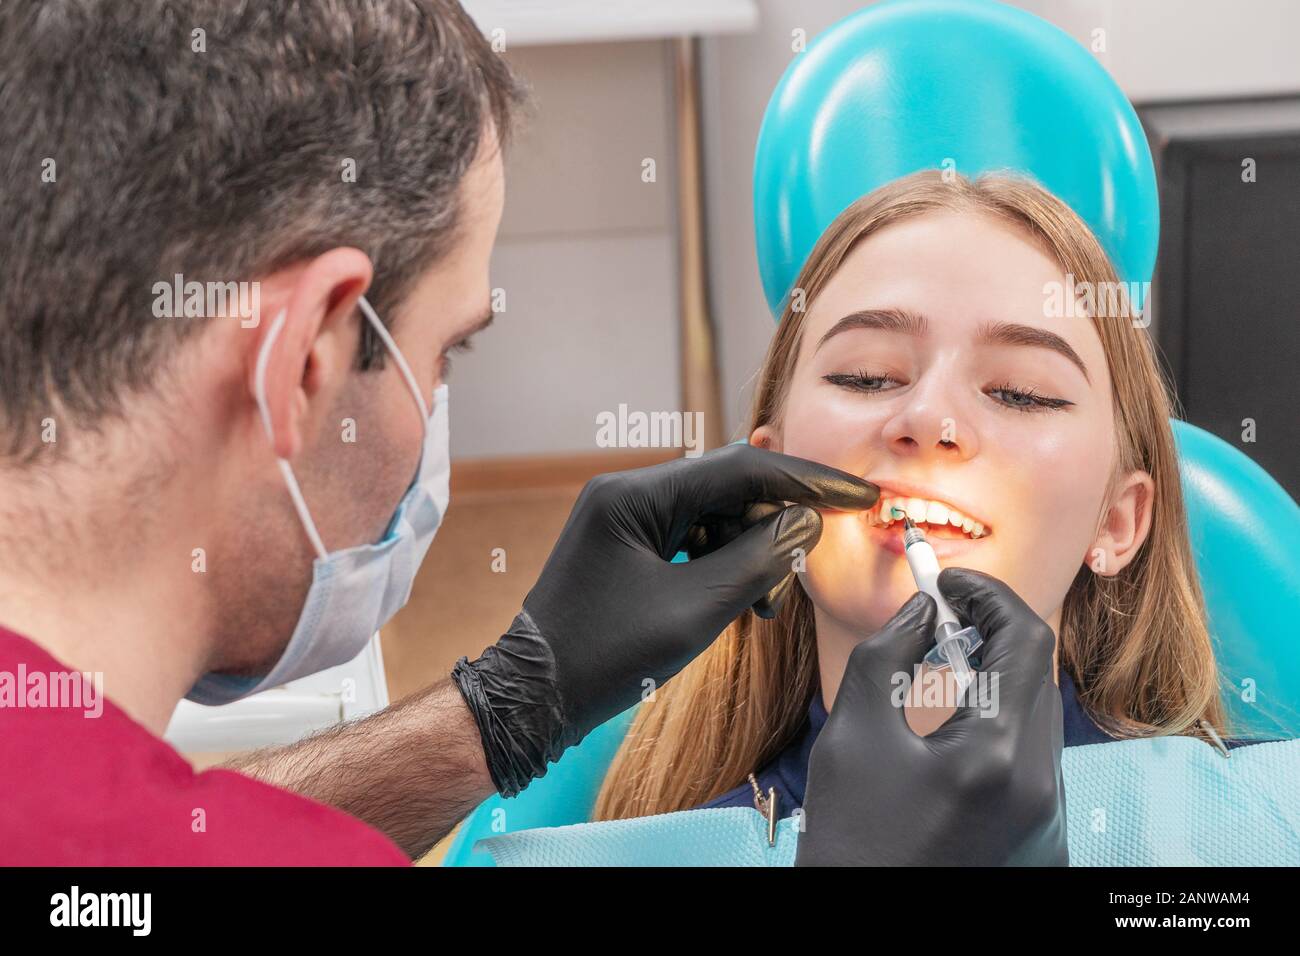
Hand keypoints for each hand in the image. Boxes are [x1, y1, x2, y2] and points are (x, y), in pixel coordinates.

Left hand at [452, 443, 878, 795]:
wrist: (534, 698)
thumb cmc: (604, 657)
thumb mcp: (695, 611)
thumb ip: (759, 560)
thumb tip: (808, 522)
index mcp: (633, 496)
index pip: (739, 468)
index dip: (807, 481)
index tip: (859, 494)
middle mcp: (626, 493)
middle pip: (727, 488)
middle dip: (774, 527)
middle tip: (797, 574)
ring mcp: (624, 517)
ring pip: (714, 515)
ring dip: (749, 553)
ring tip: (761, 606)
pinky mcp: (627, 543)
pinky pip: (692, 537)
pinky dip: (723, 565)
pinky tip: (738, 601)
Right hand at [797, 568, 1068, 865]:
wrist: (862, 922)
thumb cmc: (849, 837)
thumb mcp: (853, 734)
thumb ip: (888, 655)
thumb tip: (922, 610)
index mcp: (996, 757)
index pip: (1025, 641)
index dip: (989, 595)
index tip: (947, 581)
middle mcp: (1039, 788)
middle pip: (1037, 675)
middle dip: (990, 632)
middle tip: (939, 615)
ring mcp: (1047, 818)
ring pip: (1037, 714)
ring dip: (996, 675)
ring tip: (939, 663)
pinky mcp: (1041, 835)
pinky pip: (1032, 756)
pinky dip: (1000, 720)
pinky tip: (953, 720)